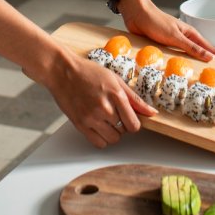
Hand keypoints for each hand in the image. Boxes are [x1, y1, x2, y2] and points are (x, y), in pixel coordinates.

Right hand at [38, 51, 156, 148]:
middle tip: (113, 113)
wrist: (62, 72)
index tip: (129, 117)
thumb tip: (152, 112)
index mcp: (116, 95)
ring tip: (105, 119)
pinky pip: (98, 143)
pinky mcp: (80, 124)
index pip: (134, 124)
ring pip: (112, 139)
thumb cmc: (88, 72)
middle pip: (124, 132)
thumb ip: (134, 98)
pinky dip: (101, 138)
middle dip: (122, 125)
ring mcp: (91, 118)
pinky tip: (98, 126)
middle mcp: (104, 108)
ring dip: (112, 132)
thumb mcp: (115, 79)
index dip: (133, 122)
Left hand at [119, 0, 214, 61]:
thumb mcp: (176, 37)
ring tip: (201, 76)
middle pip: (200, 53)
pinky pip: (174, 56)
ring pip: (187, 56)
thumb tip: (211, 57)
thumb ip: (192, 48)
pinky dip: (179, 63)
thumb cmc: (156, 21)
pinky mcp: (162, 45)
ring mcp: (173, 42)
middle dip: (209, 63)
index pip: (210, 48)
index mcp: (191, 34)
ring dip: (194, 64)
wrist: (136, 13)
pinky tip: (178, 70)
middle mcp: (184, 38)